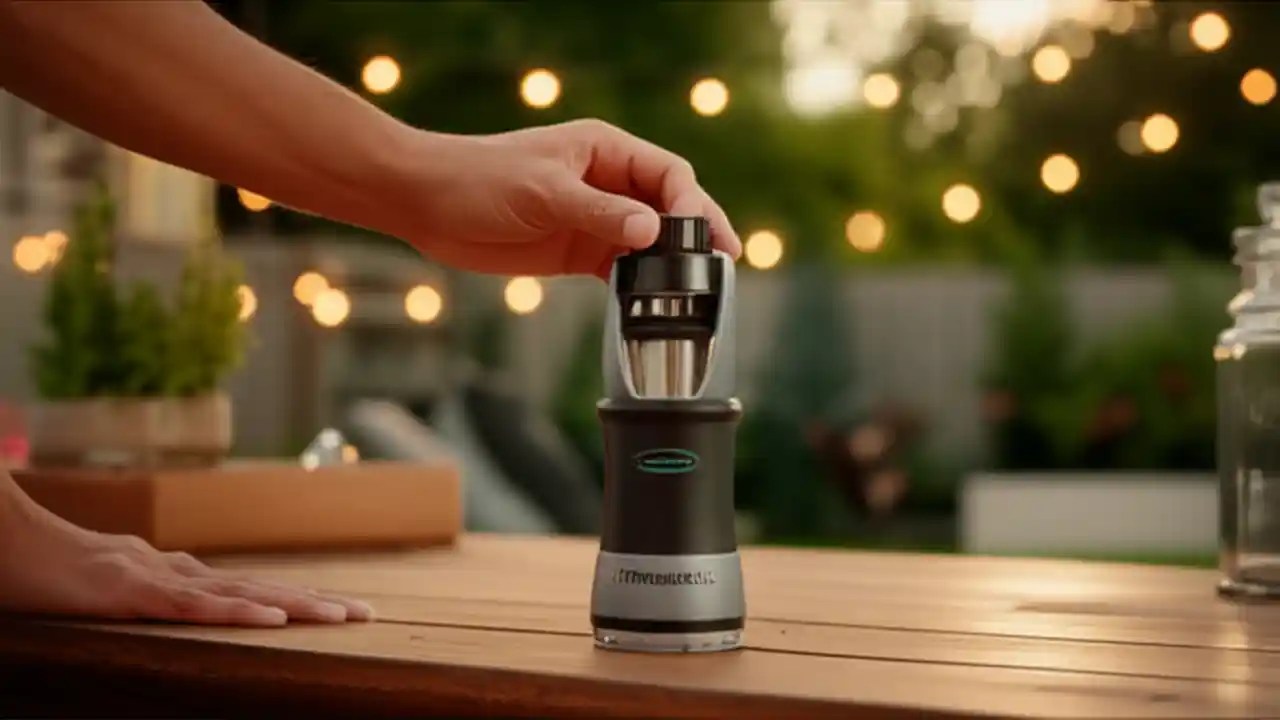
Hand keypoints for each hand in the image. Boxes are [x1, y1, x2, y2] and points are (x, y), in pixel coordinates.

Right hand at [0, 491, 372, 626]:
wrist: (8, 542)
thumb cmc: (53, 566)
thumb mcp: (113, 584)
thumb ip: (152, 591)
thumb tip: (188, 597)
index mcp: (176, 573)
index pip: (250, 589)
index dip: (296, 599)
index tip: (340, 609)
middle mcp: (179, 571)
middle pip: (261, 589)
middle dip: (316, 602)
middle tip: (367, 615)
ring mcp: (159, 579)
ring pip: (242, 596)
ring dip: (295, 607)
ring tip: (341, 616)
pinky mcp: (134, 593)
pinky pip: (194, 608)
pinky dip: (236, 615)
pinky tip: (273, 621)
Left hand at [395, 119, 741, 278]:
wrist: (427, 203)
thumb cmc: (479, 178)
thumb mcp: (544, 192)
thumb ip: (599, 212)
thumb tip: (652, 233)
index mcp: (605, 150)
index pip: (667, 173)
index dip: (691, 203)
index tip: (701, 236)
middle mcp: (606, 181)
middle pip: (668, 206)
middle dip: (697, 233)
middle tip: (725, 262)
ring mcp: (593, 218)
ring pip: (649, 241)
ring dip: (672, 263)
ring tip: (700, 290)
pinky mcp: (577, 250)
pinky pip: (621, 268)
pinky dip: (639, 285)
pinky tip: (654, 303)